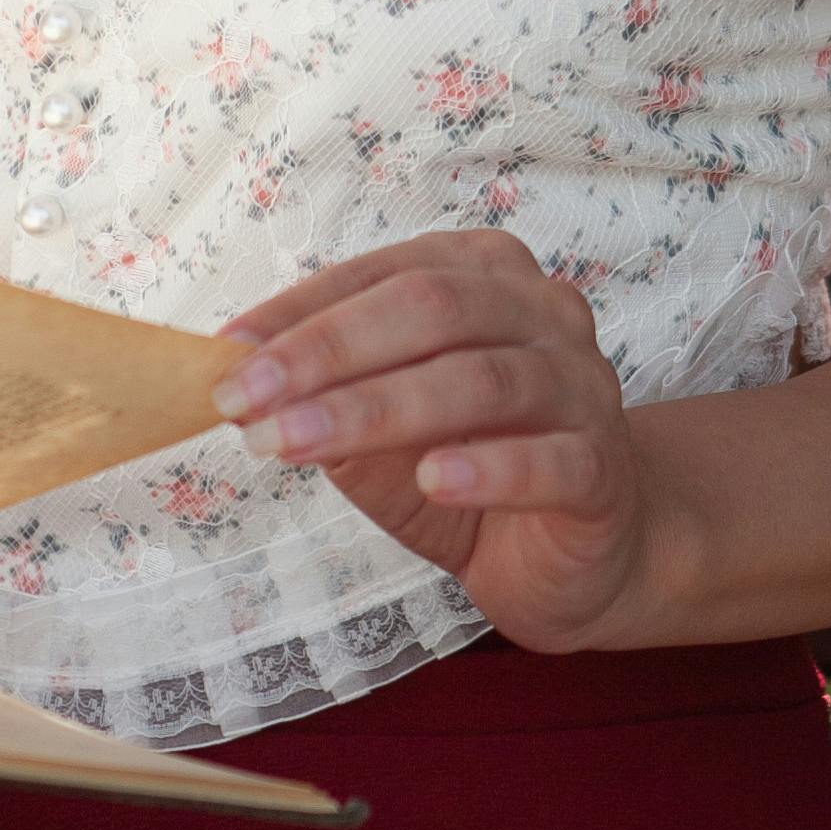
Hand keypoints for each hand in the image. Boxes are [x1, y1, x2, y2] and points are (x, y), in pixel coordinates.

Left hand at [214, 230, 656, 651]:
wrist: (575, 554)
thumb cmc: (468, 470)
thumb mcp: (381, 436)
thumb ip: (328, 400)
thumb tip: (238, 382)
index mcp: (483, 275)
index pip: (382, 275)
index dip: (299, 311)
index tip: (225, 354)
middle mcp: (542, 311)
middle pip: (431, 307)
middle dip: (327, 352)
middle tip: (247, 400)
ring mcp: (584, 385)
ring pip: (480, 379)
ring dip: (377, 410)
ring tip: (296, 442)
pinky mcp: (605, 468)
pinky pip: (550, 459)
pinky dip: (487, 466)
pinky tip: (433, 478)